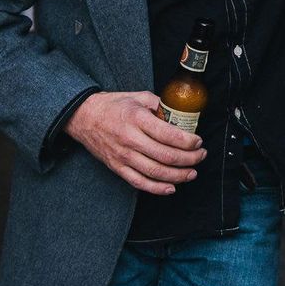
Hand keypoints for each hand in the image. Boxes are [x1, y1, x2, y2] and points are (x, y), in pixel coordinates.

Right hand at [65, 91, 205, 194]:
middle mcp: (130, 139)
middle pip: (166, 156)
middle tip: (201, 155)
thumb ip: (160, 104)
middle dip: (189, 158)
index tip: (199, 141)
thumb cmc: (114, 105)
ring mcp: (122, 156)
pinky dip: (157, 188)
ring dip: (178, 175)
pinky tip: (171, 187)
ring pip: (155, 172)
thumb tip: (181, 113)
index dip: (188, 141)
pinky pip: (139, 182)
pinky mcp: (117, 167)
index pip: (169, 135)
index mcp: (137, 119)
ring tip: (192, 172)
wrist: (83, 117)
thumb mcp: (139, 96)